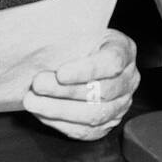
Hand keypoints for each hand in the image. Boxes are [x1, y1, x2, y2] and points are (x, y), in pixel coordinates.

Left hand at [24, 29, 138, 140]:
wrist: (88, 56)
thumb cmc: (82, 42)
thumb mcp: (81, 30)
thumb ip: (69, 37)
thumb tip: (42, 45)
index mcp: (124, 50)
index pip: (111, 62)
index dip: (86, 70)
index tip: (60, 73)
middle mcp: (129, 79)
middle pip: (102, 91)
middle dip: (65, 91)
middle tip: (37, 85)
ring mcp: (121, 105)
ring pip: (94, 115)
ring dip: (59, 110)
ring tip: (33, 102)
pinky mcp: (108, 124)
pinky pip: (86, 131)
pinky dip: (61, 123)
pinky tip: (42, 113)